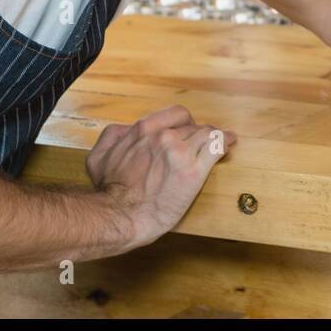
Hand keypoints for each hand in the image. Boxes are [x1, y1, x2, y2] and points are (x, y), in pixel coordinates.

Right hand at [86, 105, 236, 246]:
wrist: (120, 215)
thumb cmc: (108, 190)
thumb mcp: (100, 156)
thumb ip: (114, 136)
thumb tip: (126, 130)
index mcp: (143, 130)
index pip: (176, 115)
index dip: (185, 122)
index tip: (188, 129)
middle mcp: (164, 136)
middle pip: (192, 126)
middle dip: (198, 133)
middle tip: (203, 142)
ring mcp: (180, 152)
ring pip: (206, 133)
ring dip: (214, 136)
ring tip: (224, 138)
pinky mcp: (194, 171)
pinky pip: (216, 146)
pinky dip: (225, 142)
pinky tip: (230, 142)